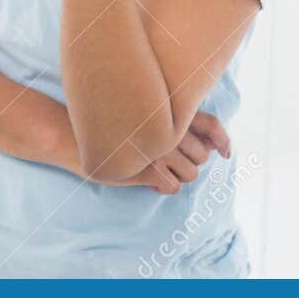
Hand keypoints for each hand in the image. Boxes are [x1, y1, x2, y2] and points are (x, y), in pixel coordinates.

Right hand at [99, 112, 232, 194]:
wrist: (73, 134)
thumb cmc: (109, 123)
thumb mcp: (140, 113)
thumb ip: (170, 119)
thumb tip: (206, 144)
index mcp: (169, 110)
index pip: (211, 124)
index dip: (222, 140)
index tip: (225, 153)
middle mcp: (168, 127)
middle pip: (202, 156)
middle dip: (190, 162)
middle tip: (168, 160)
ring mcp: (158, 147)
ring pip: (191, 174)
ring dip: (177, 176)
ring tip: (157, 170)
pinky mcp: (148, 168)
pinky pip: (173, 186)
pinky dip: (163, 187)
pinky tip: (149, 181)